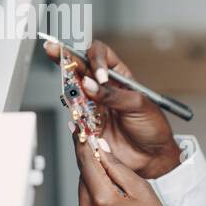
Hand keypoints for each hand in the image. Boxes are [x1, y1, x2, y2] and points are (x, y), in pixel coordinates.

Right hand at [44, 38, 180, 179]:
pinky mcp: (86, 122)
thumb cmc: (152, 127)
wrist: (152, 157)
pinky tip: (72, 104)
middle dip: (66, 55)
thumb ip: (113, 95)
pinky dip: (70, 107)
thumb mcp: (138, 105)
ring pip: (73, 87)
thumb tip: (90, 84)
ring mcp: (93, 104)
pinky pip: (73, 111)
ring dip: (66, 80)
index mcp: (119, 76)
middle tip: (53, 49)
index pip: (101, 54)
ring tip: (66, 79)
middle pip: (80, 66)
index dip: (95, 58)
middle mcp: (103, 87)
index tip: (97, 73)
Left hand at [72, 135, 167, 205]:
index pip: (86, 162)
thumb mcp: (141, 190)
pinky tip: (113, 204)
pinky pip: (84, 205)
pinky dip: (95, 199)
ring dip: (95, 183)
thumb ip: (117, 167)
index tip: (80, 130)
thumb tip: (100, 147)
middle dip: (94, 165)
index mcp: (102, 200)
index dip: (83, 144)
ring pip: (83, 190)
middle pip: (84, 176)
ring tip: (118, 189)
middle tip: (108, 159)